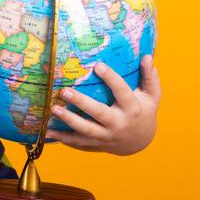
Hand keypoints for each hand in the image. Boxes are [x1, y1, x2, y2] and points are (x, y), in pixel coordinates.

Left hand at [45, 55, 160, 155]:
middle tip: (64, 91)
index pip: (122, 92)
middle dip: (81, 103)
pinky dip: (62, 138)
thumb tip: (147, 56)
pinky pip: (78, 142)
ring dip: (68, 120)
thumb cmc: (144, 111)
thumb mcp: (152, 95)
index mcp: (133, 109)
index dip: (111, 78)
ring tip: (53, 108)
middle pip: (99, 113)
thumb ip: (150, 77)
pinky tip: (47, 130)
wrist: (140, 141)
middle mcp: (119, 123)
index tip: (98, 65)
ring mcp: (106, 135)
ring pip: (86, 129)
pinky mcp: (96, 143)